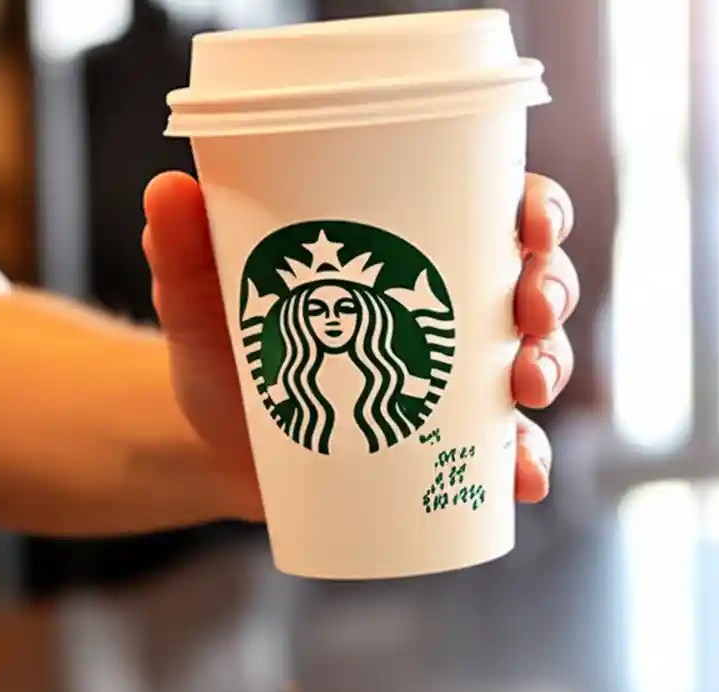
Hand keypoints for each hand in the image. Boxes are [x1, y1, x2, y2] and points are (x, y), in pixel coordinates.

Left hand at [143, 172, 577, 518]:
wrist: (208, 446)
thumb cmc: (216, 352)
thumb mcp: (197, 300)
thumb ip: (182, 249)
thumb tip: (168, 188)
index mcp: (405, 248)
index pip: (493, 208)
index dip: (535, 212)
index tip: (531, 228)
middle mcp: (442, 309)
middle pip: (531, 282)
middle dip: (551, 292)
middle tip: (530, 314)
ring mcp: (449, 380)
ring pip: (533, 360)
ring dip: (550, 367)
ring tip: (525, 388)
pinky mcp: (439, 445)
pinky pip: (503, 452)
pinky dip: (525, 463)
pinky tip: (523, 477)